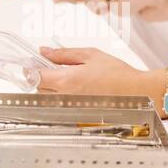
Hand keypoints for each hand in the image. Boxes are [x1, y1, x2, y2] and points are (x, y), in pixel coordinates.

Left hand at [35, 46, 153, 98]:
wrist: (136, 92)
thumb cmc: (117, 74)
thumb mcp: (89, 55)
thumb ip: (63, 54)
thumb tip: (44, 51)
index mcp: (67, 81)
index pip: (35, 76)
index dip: (31, 68)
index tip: (33, 62)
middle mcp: (65, 98)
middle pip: (38, 89)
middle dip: (41, 78)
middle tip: (53, 68)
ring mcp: (71, 109)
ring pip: (48, 99)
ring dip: (51, 88)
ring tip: (69, 79)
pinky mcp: (77, 115)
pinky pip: (61, 107)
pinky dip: (62, 98)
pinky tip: (77, 90)